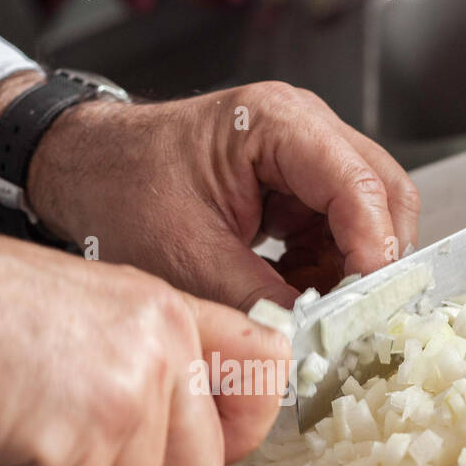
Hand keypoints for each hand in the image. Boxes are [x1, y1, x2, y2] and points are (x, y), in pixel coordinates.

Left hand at [25, 82, 421, 309]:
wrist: (82, 172)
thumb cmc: (118, 189)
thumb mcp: (184, 256)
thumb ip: (255, 298)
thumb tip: (309, 342)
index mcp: (277, 122)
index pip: (358, 185)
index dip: (373, 250)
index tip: (366, 309)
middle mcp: (304, 129)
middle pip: (382, 195)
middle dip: (371, 262)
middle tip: (348, 319)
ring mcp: (305, 157)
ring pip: (367, 219)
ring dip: (347, 271)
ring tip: (302, 307)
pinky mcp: (296, 188)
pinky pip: (338, 234)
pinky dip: (326, 272)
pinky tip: (288, 294)